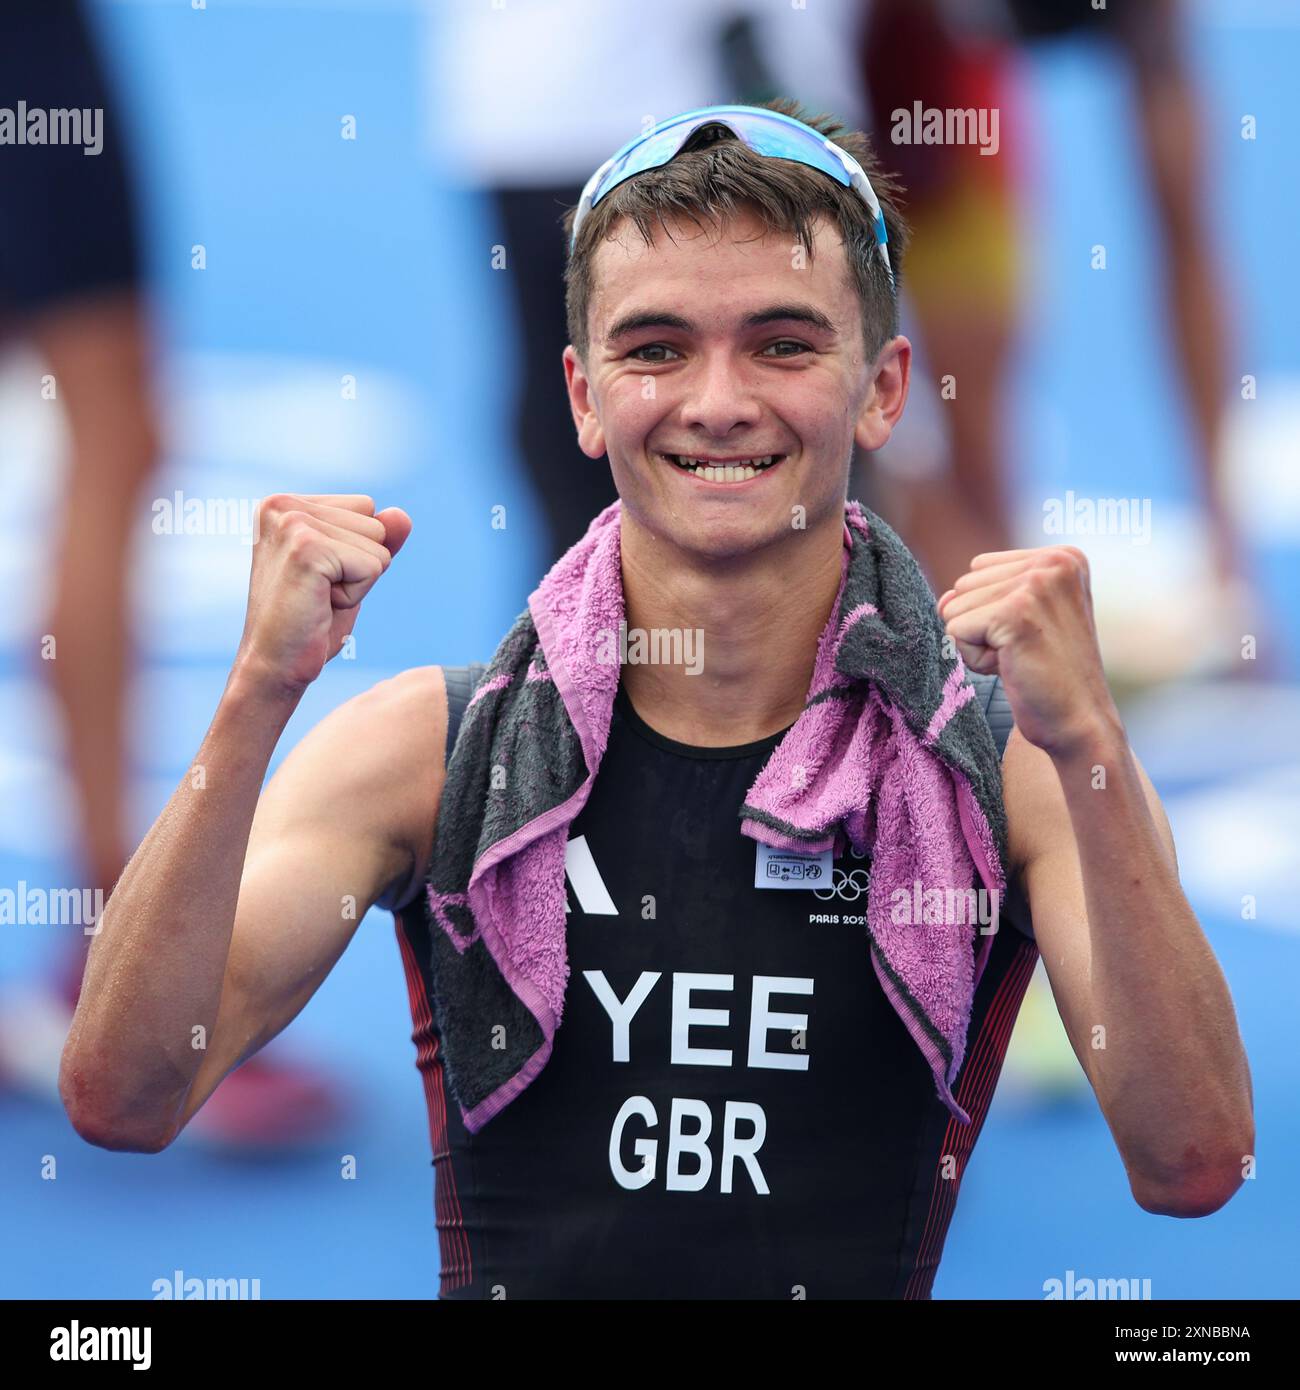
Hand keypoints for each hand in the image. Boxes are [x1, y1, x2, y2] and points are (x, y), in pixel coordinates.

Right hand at [234, 493, 411, 696]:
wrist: (275, 666)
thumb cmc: (309, 623)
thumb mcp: (350, 572)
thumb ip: (376, 539)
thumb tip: (402, 515)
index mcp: (285, 503)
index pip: (366, 508)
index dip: (356, 551)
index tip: (319, 578)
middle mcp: (283, 505)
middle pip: (376, 524)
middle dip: (359, 567)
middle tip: (318, 594)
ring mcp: (292, 523)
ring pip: (378, 546)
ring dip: (358, 583)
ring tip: (317, 599)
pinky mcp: (307, 548)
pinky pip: (372, 567)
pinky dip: (356, 596)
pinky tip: (320, 606)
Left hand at [936, 546, 1121, 757]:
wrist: (1080, 722)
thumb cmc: (1047, 674)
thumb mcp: (1015, 620)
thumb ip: (976, 597)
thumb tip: (942, 601)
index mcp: (1062, 556)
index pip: (980, 569)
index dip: (992, 610)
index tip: (1032, 634)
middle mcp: (1055, 562)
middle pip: (964, 585)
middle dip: (982, 626)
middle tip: (1026, 650)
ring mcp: (1037, 584)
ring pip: (955, 608)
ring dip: (979, 644)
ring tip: (1021, 658)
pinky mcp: (1016, 613)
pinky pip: (956, 631)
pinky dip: (976, 659)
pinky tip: (1011, 668)